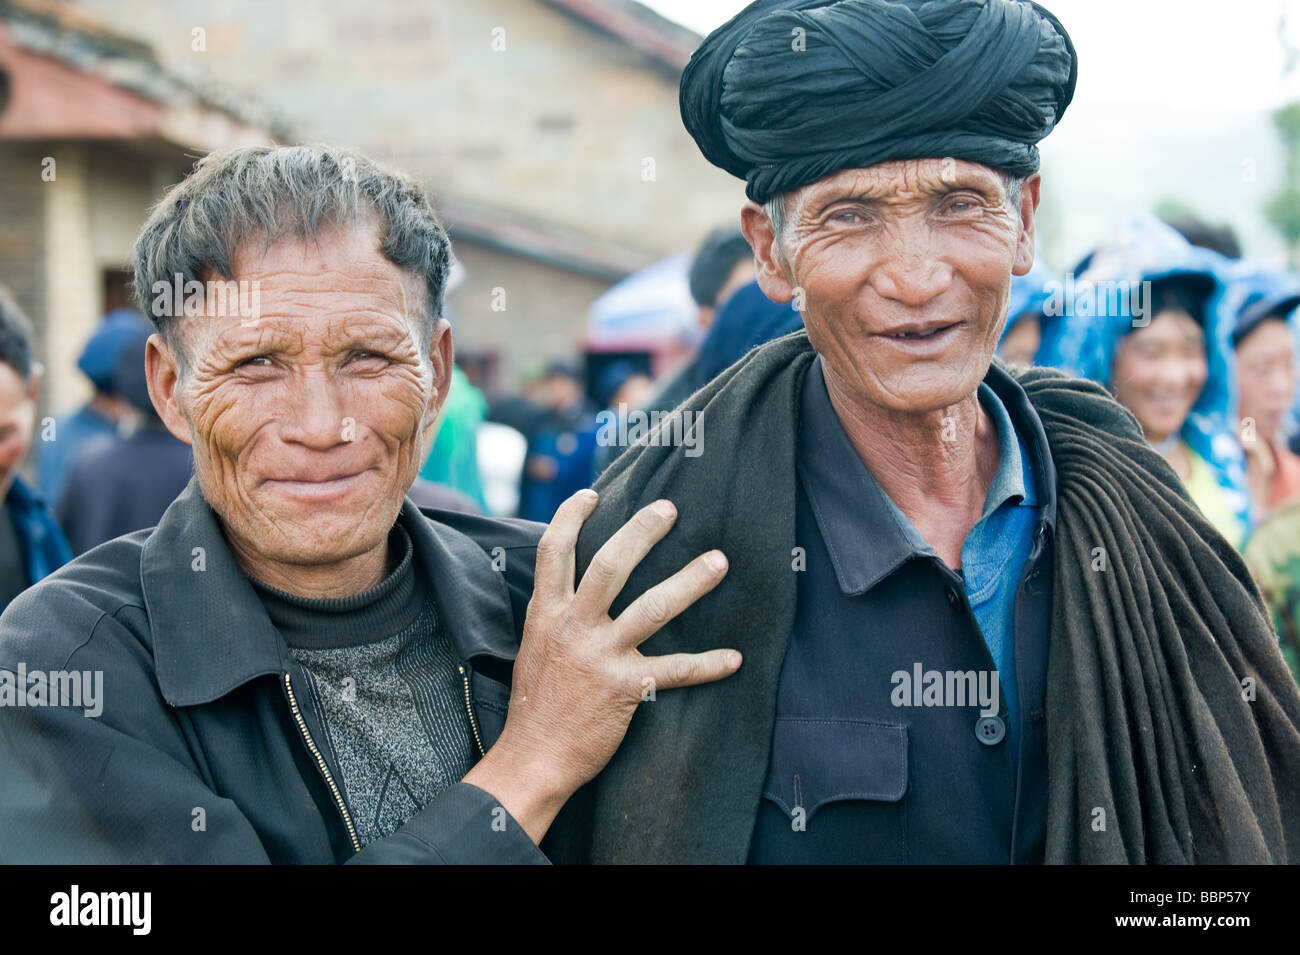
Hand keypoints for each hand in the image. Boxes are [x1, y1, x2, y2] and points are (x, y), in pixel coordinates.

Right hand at [463, 489, 738, 842]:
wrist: (533, 757)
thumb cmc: (534, 703)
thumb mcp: (534, 646)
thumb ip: (554, 613)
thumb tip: (571, 585)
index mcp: (546, 613)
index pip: (554, 551)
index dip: (571, 516)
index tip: (592, 494)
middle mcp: (573, 627)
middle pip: (611, 565)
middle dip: (642, 532)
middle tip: (670, 509)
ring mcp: (601, 656)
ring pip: (652, 608)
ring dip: (690, 582)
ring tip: (718, 562)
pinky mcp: (626, 688)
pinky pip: (675, 671)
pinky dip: (708, 665)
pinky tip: (734, 658)